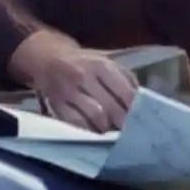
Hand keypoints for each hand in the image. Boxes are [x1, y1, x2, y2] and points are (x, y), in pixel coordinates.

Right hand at [10, 30, 138, 132]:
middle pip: (111, 107)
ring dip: (107, 128)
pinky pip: (75, 122)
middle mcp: (84, 77)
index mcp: (102, 66)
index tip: (143, 120)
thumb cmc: (84, 62)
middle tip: (130, 132)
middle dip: (122, 122)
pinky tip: (95, 132)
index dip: (136, 109)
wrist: (47, 57)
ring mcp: (68, 91)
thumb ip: (126, 78)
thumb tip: (142, 99)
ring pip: (94, 116)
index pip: (125, 92)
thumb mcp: (107, 61)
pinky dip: (88, 130)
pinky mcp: (55, 103)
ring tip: (113, 132)